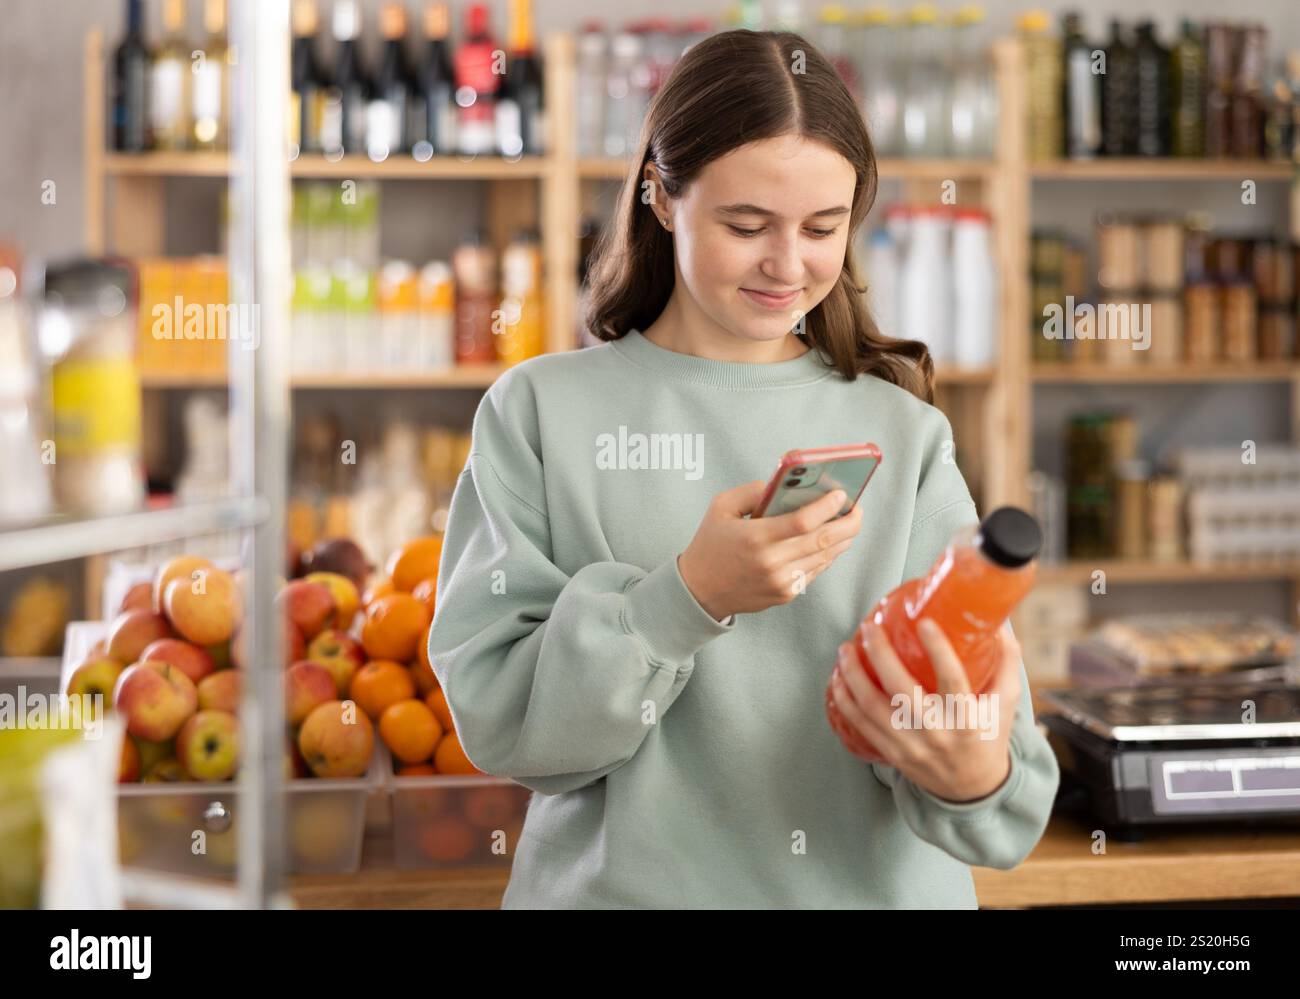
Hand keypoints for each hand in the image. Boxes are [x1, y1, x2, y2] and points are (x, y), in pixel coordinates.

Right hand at [678, 480, 862, 620]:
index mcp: (755, 537)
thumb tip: (788, 485)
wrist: (699, 591)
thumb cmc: (710, 543)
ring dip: (843, 538)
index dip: (828, 507)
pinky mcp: (786, 594)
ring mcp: (781, 582)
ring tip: (850, 522)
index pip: (804, 521)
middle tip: (858, 508)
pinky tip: (831, 541)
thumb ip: (754, 491)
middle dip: (849, 522)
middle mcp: (771, 562)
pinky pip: (816, 570)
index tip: (842, 494)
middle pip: (824, 541)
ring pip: (826, 557)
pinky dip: (827, 554)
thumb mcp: (721, 507)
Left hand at [830, 618, 1021, 801]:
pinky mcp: (891, 754)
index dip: (938, 650)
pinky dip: (844, 699)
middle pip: (900, 689)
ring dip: (852, 674)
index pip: (952, 680)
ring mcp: (910, 746)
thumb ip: (1006, 663)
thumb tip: (1000, 624)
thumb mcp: (1006, 703)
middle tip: (869, 627)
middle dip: (879, 654)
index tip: (924, 622)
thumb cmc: (988, 736)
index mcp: (967, 718)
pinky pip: (860, 724)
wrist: (972, 790)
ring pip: (871, 706)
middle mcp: (936, 733)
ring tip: (845, 648)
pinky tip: (837, 677)